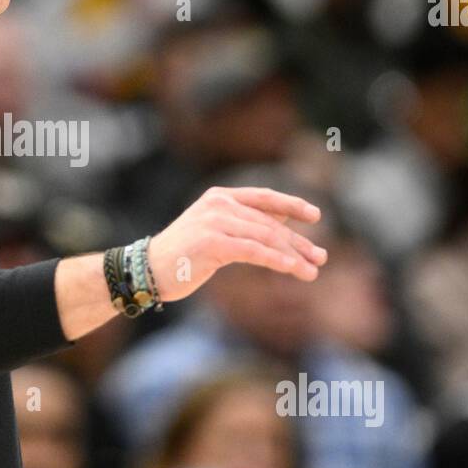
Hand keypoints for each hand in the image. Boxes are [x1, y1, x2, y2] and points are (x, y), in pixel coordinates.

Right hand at [147, 186, 327, 302]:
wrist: (147, 270)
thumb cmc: (182, 257)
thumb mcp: (214, 234)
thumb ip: (242, 228)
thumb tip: (280, 232)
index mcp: (220, 197)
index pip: (264, 197)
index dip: (292, 205)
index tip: (315, 216)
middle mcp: (219, 204)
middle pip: (269, 223)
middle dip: (299, 242)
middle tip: (320, 258)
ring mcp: (215, 221)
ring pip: (266, 237)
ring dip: (294, 255)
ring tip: (312, 271)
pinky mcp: (212, 242)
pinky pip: (253, 251)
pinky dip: (275, 260)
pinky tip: (292, 269)